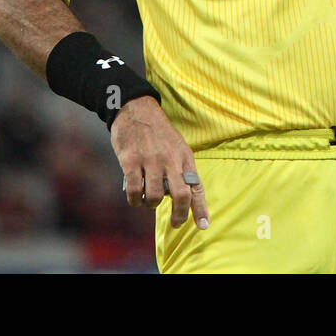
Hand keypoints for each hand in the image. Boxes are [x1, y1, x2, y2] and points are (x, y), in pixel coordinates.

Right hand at [111, 96, 209, 229]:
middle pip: (180, 195)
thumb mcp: (178, 146)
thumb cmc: (158, 132)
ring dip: (151, 205)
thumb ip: (180, 169)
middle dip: (179, 215)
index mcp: (184, 157)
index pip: (196, 187)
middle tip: (176, 223)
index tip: (204, 225)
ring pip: (154, 196)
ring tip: (148, 201)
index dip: (200, 209)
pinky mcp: (131, 161)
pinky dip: (134, 199)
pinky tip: (135, 197)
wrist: (137, 109)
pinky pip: (133, 189)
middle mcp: (170, 160)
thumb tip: (183, 196)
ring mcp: (150, 161)